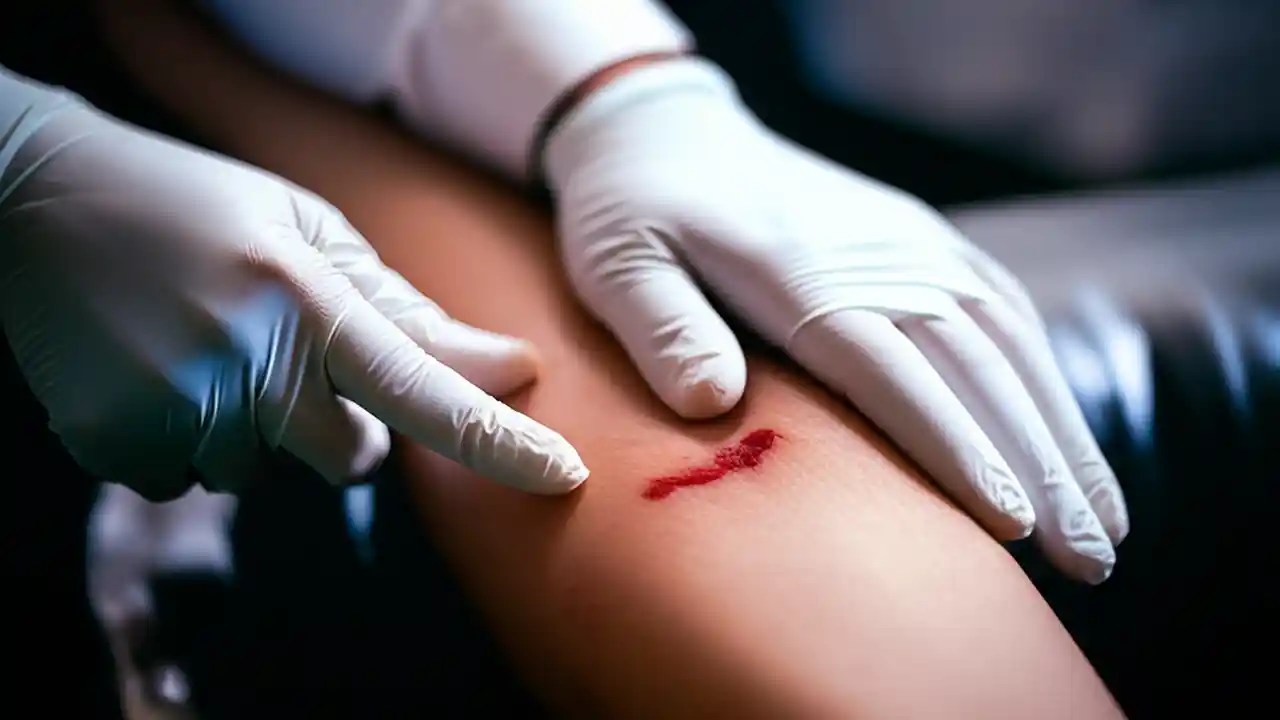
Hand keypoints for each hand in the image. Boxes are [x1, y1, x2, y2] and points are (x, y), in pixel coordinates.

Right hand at [0, 72, 586, 499]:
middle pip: (351, 458)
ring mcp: (175, 408)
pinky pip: (187, 479)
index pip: (423, 384)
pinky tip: (153, 369)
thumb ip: (408, 312)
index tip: (562, 474)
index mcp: (307, 297)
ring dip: (248, 426)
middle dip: (335, 422)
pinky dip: (180, 439)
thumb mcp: (309, 234)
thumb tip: (513, 367)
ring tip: (198, 342)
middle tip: (276, 347)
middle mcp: (247, 360)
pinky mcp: (112, 443)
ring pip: (262, 471)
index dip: (496, 440)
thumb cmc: (199, 207)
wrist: (36, 197)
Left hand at [545, 58, 1126, 581]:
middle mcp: (873, 256)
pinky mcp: (922, 240)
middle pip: (973, 367)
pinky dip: (1047, 379)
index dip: (955, 448)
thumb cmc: (634, 213)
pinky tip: (1071, 441)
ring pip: (1007, 344)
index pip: (890, 370)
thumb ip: (662, 327)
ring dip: (1063, 435)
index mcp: (796, 271)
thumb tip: (714, 401)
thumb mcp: (617, 264)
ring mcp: (908, 243)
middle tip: (1091, 559)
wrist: (667, 134)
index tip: (1011, 523)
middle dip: (1038, 466)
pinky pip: (1002, 309)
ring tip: (1106, 525)